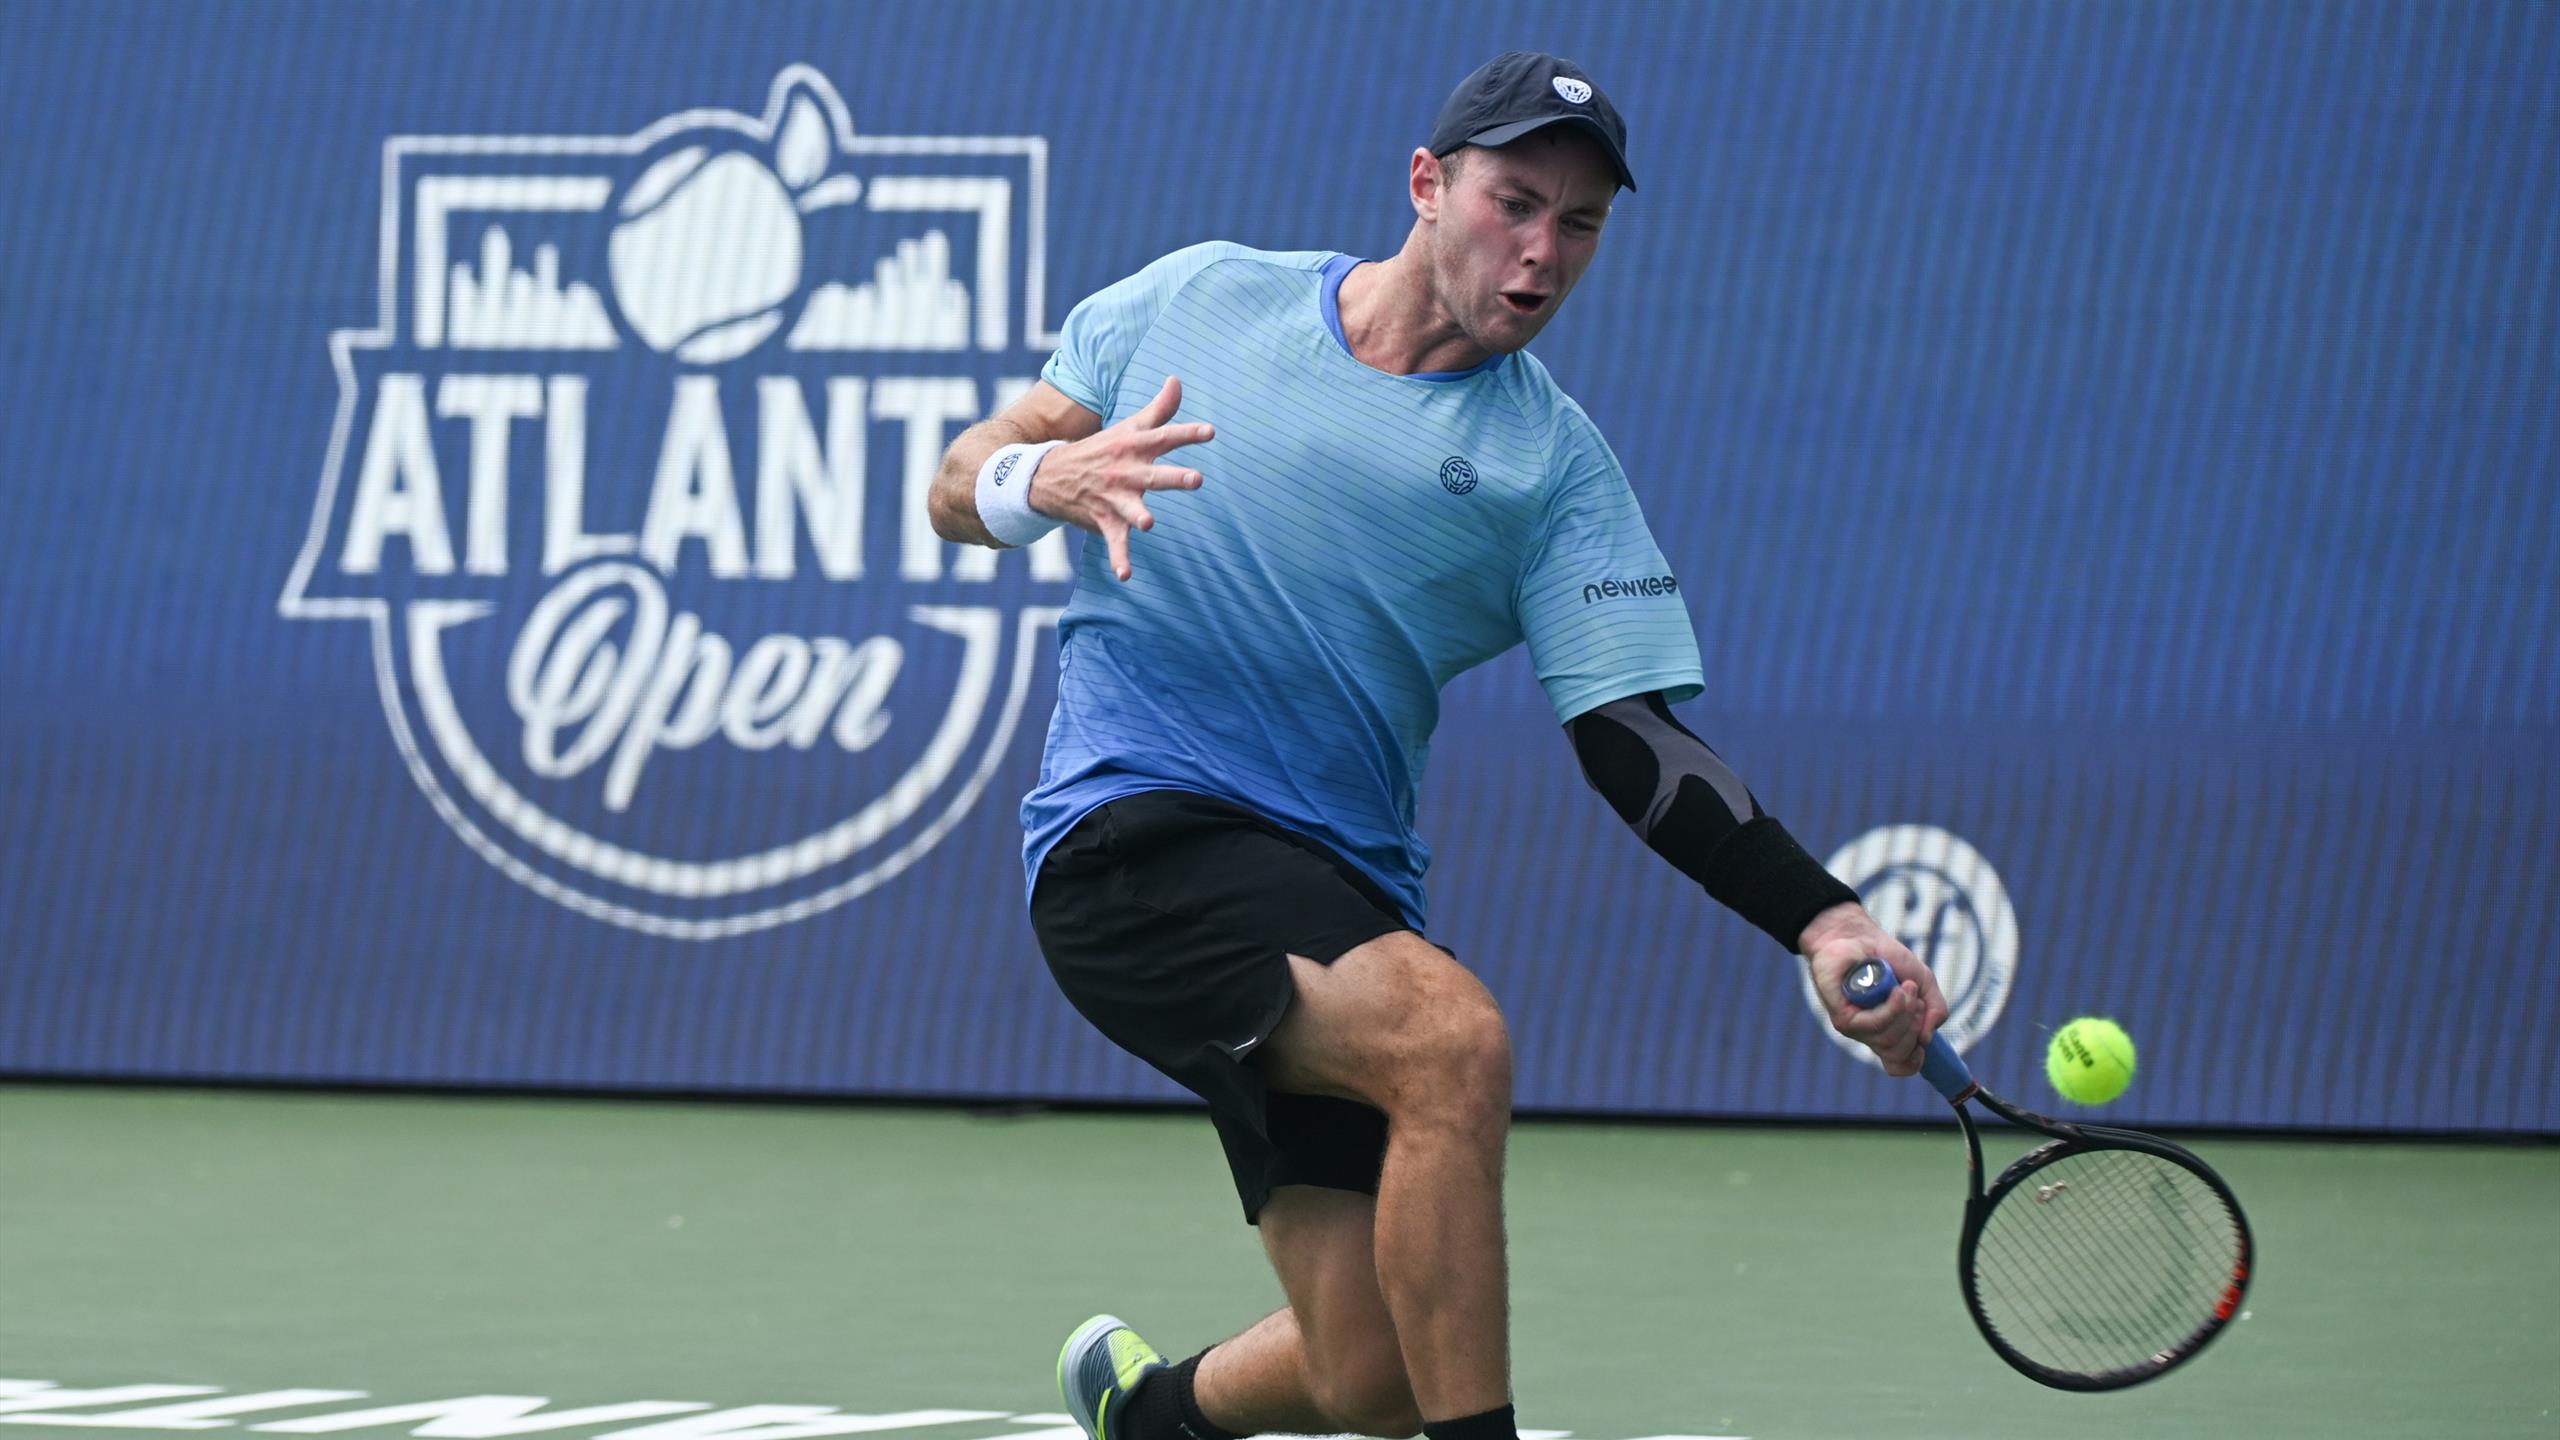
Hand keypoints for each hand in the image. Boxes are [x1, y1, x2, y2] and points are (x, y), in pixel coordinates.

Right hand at [1029, 375, 1212, 580]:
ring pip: (1130, 508)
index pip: (1165, 437)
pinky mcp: (1104, 519)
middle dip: (1174, 477)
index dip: (1188, 434)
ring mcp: (1114, 496)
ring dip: (1137, 516)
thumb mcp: (1129, 427)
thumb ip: (1159, 409)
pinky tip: (1125, 576)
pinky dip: (1119, 559)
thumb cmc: (1102, 449)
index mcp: (1134, 447)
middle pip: (1153, 474)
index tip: (1211, 432)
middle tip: (1197, 479)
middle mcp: (1125, 470)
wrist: (1049, 474)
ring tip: (1149, 524)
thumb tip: (1177, 379)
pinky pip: (1114, 542)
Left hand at [1800, 901, 1949, 1076]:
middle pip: (1899, 1055)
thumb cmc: (1887, 959)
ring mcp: (1856, 1027)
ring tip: (1903, 987)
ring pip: (1888, 1041)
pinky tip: (1895, 990)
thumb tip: (1928, 1039)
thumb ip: (1936, 1010)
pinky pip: (1873, 1025)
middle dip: (1915, 1027)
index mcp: (1889, 1031)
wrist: (1857, 936)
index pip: (1900, 1065)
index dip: (1915, 1060)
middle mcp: (1871, 1034)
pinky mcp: (1843, 1017)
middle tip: (1915, 1000)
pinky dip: (1891, 1008)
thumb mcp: (1923, 983)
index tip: (1924, 1040)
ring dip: (1905, 1013)